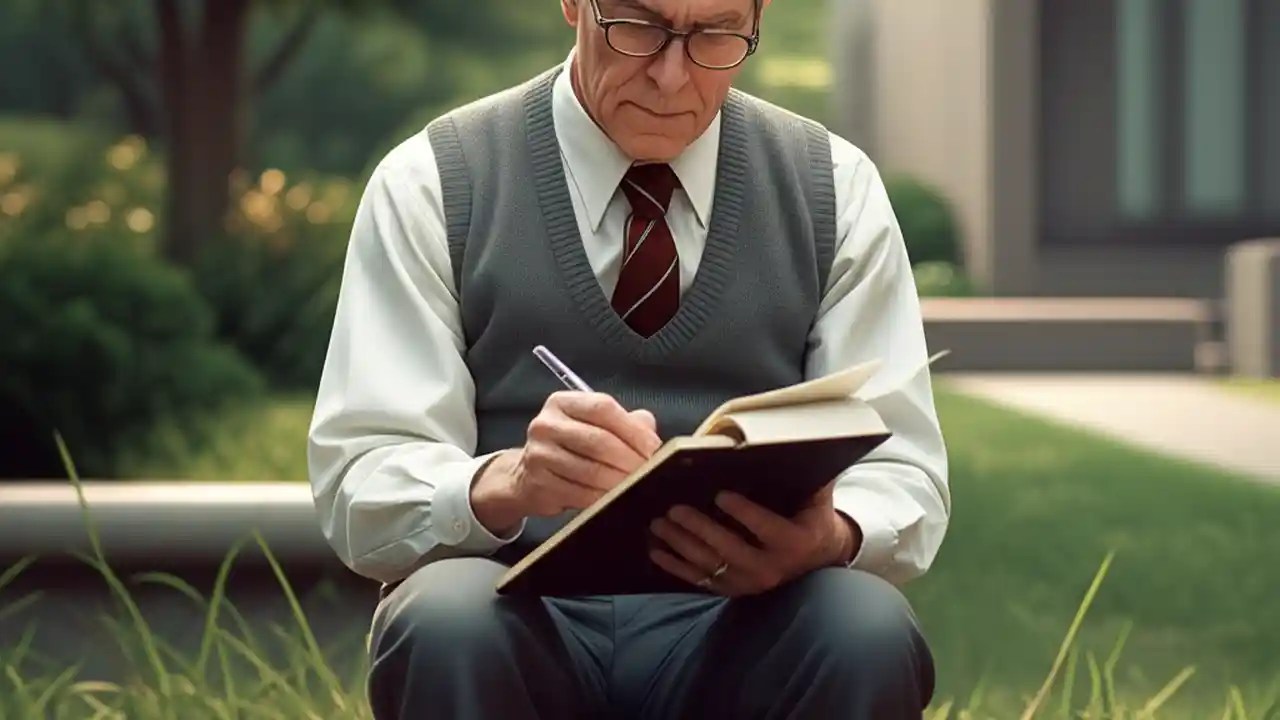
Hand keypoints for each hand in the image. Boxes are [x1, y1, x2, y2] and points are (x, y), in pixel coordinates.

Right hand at [471, 392, 661, 533]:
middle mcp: (546, 424)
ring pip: (591, 470)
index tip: (653, 448)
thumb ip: (625, 422)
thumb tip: (651, 431)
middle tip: (650, 472)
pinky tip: (615, 500)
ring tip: (637, 487)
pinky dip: (603, 498)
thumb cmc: (570, 448)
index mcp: (563, 402)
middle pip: (599, 441)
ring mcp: (539, 454)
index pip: (603, 408)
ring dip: (620, 482)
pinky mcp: (538, 483)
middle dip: (631, 460)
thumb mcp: (594, 426)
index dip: (633, 429)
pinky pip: (579, 493)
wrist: (527, 477)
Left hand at [648, 483, 860, 596]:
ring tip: (659, 524)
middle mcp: (771, 568)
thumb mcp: (817, 497)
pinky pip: (700, 580)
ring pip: (710, 564)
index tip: (720, 495)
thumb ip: (810, 476)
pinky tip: (656, 551)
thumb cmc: (810, 517)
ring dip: (681, 544)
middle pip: (730, 549)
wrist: (814, 557)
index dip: (744, 513)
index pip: (766, 528)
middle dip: (700, 529)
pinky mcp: (732, 590)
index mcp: (793, 542)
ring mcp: (749, 583)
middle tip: (675, 509)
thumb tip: (797, 443)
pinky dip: (675, 567)